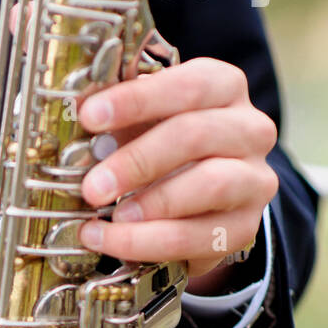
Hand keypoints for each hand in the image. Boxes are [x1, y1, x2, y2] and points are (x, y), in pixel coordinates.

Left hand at [77, 57, 278, 280]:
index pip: (188, 85)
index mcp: (224, 88)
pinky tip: (116, 241)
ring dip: (151, 204)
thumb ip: (118, 117)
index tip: (90, 116)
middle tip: (92, 186)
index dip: (137, 100)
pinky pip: (198, 236)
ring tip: (110, 218)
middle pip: (196, 135)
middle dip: (137, 161)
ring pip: (209, 185)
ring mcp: (253, 180)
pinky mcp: (243, 228)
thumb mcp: (143, 124)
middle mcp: (250, 129)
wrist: (201, 205)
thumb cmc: (165, 151)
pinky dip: (151, 241)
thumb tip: (74, 109)